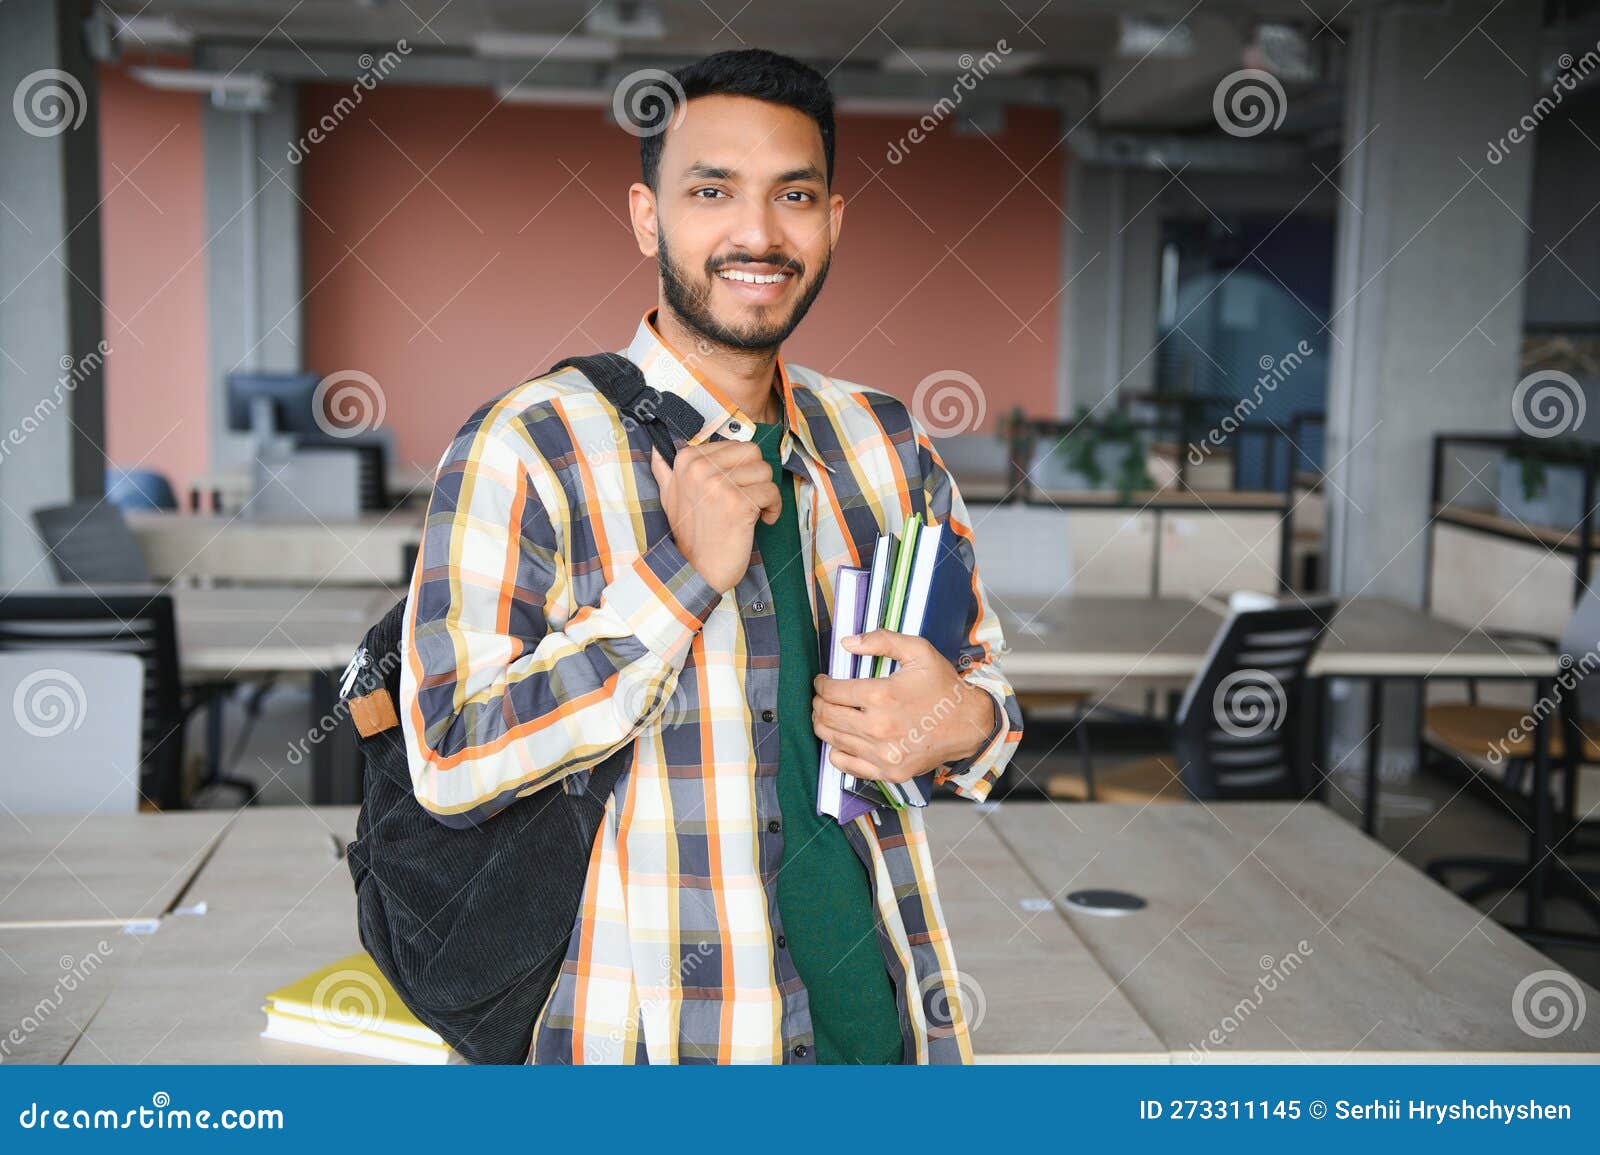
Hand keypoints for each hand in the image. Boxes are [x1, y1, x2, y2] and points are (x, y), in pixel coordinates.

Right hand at [650, 442, 780, 592]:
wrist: (697, 570)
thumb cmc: (690, 534)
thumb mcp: (669, 497)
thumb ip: (665, 471)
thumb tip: (656, 450)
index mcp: (686, 460)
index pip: (735, 446)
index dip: (742, 468)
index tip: (737, 488)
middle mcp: (701, 468)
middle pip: (753, 453)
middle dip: (757, 476)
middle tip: (749, 497)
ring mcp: (719, 486)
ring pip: (765, 471)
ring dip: (766, 493)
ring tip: (754, 511)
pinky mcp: (739, 503)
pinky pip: (771, 492)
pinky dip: (774, 508)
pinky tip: (763, 520)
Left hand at [811, 630, 994, 782]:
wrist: (969, 724)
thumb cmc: (943, 686)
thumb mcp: (918, 651)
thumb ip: (882, 641)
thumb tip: (846, 643)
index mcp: (882, 696)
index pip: (831, 692)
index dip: (821, 684)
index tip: (822, 681)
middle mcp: (878, 729)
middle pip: (826, 716)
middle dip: (818, 703)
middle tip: (823, 697)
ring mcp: (883, 754)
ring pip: (832, 740)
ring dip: (824, 725)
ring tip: (829, 714)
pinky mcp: (889, 772)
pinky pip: (846, 765)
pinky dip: (837, 751)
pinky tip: (844, 738)